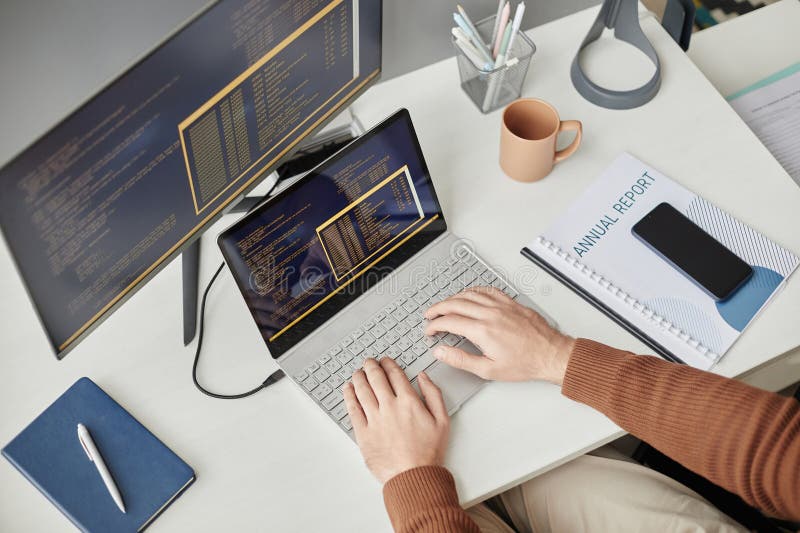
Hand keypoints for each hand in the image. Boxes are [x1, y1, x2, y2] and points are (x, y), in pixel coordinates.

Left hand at [343, 358, 449, 483]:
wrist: (414, 477)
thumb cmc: (429, 452)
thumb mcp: (443, 420)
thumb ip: (434, 395)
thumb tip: (424, 377)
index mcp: (409, 402)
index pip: (395, 374)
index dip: (388, 364)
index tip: (385, 361)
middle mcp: (389, 407)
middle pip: (375, 378)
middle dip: (371, 366)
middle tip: (369, 362)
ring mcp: (374, 420)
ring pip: (361, 390)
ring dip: (358, 377)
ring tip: (358, 372)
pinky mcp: (363, 433)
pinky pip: (352, 409)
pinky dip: (349, 396)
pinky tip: (348, 390)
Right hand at [424, 286, 574, 384]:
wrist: (550, 354)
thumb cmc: (525, 363)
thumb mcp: (489, 370)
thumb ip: (461, 360)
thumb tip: (442, 352)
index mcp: (483, 330)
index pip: (449, 321)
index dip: (434, 325)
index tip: (430, 330)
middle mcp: (490, 314)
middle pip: (455, 304)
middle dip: (438, 308)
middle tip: (430, 315)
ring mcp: (501, 305)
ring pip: (469, 294)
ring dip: (452, 298)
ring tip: (444, 305)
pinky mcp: (510, 303)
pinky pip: (487, 290)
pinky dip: (473, 291)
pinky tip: (468, 295)